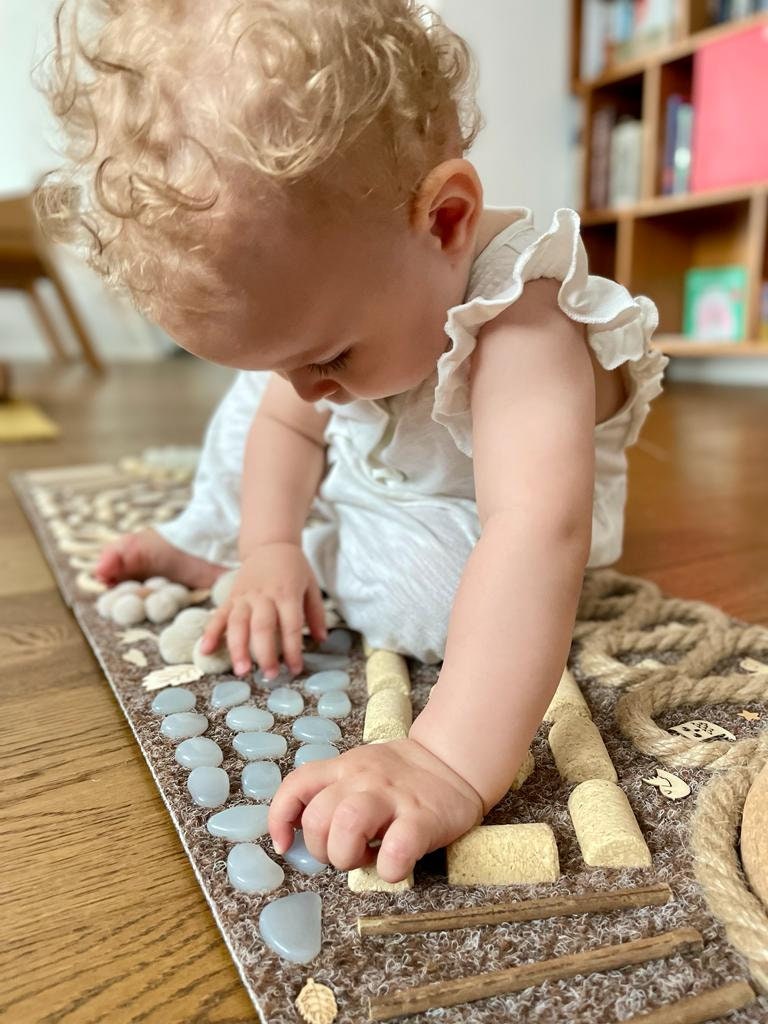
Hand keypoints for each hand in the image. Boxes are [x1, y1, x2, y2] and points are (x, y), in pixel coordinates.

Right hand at [199, 542, 325, 677]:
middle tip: (269, 675)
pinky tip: (205, 650)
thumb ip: (316, 614)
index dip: (293, 650)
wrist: (269, 544)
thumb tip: (321, 640)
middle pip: (262, 626)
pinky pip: (219, 616)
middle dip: (265, 653)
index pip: (290, 625)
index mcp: (287, 593)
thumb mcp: (311, 586)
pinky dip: (210, 633)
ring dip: (238, 648)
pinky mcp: (231, 597)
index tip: (295, 669)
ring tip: (241, 671)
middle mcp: (264, 595)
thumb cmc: (294, 568)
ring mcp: (244, 596)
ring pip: (237, 623)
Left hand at [268, 738, 484, 882]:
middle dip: (321, 850)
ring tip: (365, 858)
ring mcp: (393, 797)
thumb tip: (297, 829)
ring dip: (347, 856)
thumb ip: (331, 791)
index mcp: (345, 768)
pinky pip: (396, 850)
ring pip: (347, 825)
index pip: (297, 785)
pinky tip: (393, 866)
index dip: (280, 818)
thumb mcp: (359, 771)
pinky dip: (388, 869)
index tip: (285, 844)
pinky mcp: (423, 819)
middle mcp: (363, 778)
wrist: (453, 762)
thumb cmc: (400, 778)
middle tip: (344, 853)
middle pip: (317, 817)